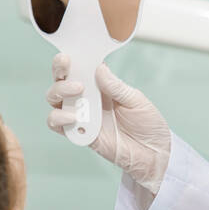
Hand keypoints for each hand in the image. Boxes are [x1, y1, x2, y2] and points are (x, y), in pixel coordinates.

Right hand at [45, 53, 172, 193]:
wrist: (153, 154)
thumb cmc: (147, 124)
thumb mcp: (136, 101)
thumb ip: (116, 87)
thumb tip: (99, 69)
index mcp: (102, 86)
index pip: (81, 69)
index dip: (71, 60)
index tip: (68, 55)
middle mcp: (88, 99)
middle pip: (61, 82)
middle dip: (59, 73)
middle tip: (68, 69)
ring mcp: (82, 117)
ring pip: (55, 102)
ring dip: (59, 93)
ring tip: (77, 91)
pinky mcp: (80, 135)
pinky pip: (59, 126)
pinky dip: (60, 119)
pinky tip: (74, 118)